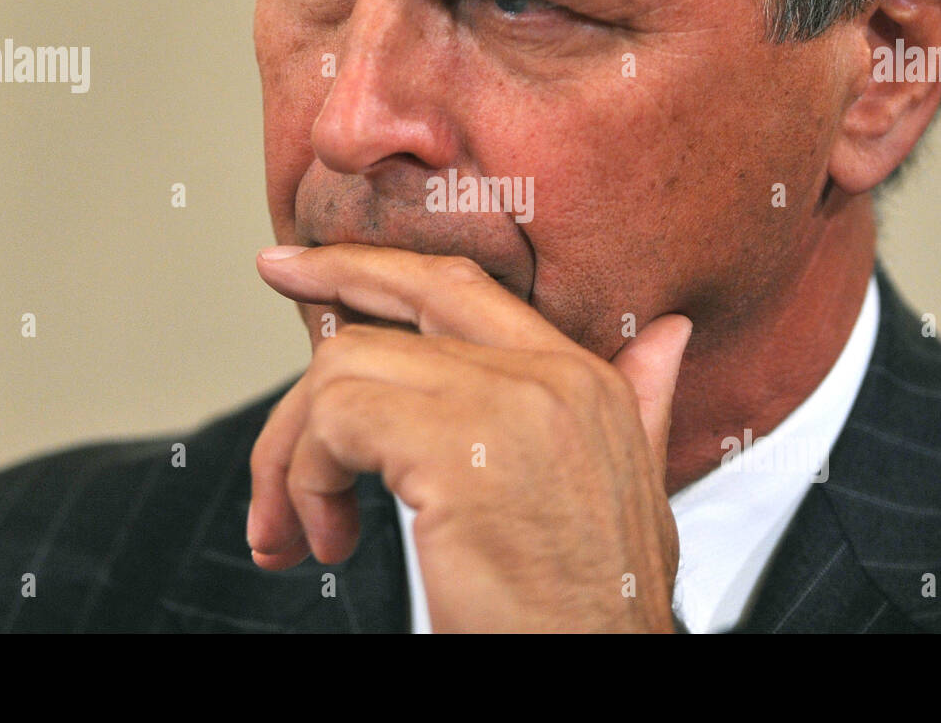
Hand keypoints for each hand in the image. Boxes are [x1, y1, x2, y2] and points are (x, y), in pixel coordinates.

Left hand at [247, 243, 690, 631]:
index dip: (370, 268)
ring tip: (313, 529)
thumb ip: (641, 402)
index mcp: (583, 378)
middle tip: (271, 333)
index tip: (299, 268)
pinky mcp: (454, 453)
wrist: (598, 673)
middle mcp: (549, 377)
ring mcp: (504, 407)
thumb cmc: (597, 604)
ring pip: (343, 370)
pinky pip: (334, 423)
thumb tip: (668, 338)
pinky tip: (330, 537)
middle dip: (315, 340)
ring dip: (297, 457)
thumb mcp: (634, 491)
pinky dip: (305, 481)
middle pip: (389, 317)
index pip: (455, 288)